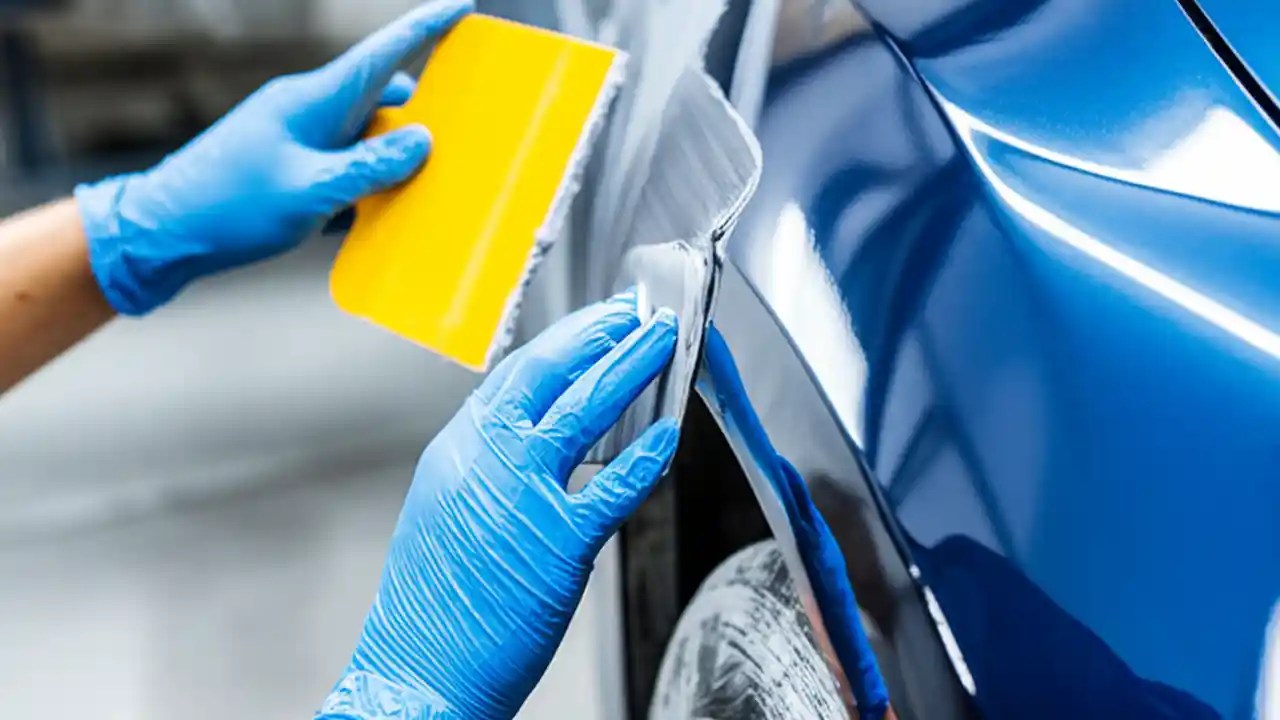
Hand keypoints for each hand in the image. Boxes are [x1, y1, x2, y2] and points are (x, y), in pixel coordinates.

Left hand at [75, 0, 472, 314]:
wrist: (162, 234)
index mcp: (314, 101)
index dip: (425, 28)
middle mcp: (309, 110)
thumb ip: (370, 167)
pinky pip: (345, 160)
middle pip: (380, 93)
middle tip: (466, 118)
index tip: (463, 5)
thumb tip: (422, 139)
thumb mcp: (310, 191)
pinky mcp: (289, 165)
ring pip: (365, 132)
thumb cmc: (229, 209)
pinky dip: (371, 175)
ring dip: (397, 148)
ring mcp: (298, 136)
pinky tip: (385, 205)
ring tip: (433, 176)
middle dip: (425, 102)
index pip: (381, 54)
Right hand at [332, 294, 679, 719]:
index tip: (598, 319)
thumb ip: (487, 467)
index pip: (518, 375)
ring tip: (662, 339)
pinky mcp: (558, 543)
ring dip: (629, 367)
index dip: (566, 339)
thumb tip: (534, 438)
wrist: (417, 672)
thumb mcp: (444, 511)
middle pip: (550, 374)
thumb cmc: (432, 605)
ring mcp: (522, 497)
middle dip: (599, 333)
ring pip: (584, 411)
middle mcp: (486, 460)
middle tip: (637, 310)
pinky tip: (670, 432)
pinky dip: (645, 456)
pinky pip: (613, 487)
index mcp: (458, 450)